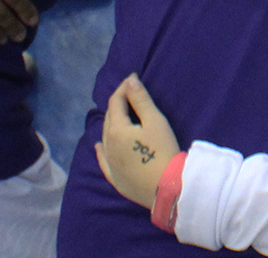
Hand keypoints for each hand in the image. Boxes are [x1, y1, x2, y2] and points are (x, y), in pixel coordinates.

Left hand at [96, 74, 181, 210]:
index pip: (115, 103)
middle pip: (109, 119)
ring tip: (120, 115)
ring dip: (111, 123)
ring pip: (104, 138)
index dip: (123, 88)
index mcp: (116, 130)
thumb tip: (130, 81)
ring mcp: (109, 163)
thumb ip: (141, 100)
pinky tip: (98, 146)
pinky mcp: (115, 178)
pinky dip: (101, 149)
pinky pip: (102, 159)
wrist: (168, 188)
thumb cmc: (164, 151)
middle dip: (117, 104)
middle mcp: (107, 146)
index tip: (132, 79)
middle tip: (129, 94)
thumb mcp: (155, 121)